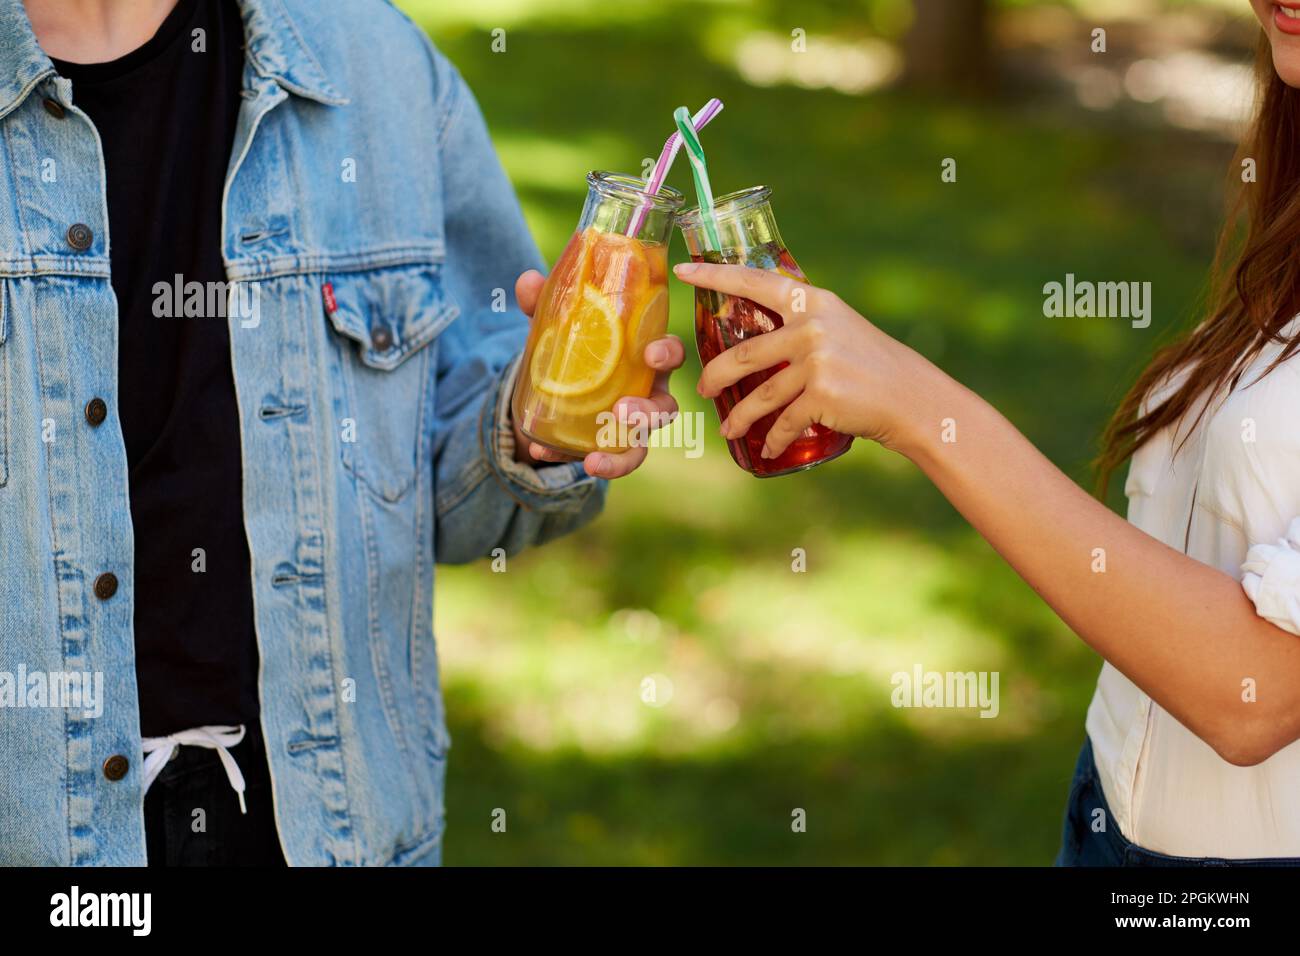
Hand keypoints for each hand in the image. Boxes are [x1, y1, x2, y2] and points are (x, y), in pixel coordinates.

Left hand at [511, 269, 684, 477]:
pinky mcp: (602, 447)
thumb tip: (528, 281)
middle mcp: (645, 394)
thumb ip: (545, 304)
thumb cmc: (574, 346)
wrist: (551, 381)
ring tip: (592, 461)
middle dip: (649, 414)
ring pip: (639, 448)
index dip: (668, 354)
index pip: (672, 354)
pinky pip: (595, 460)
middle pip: (665, 409)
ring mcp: (627, 426)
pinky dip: (566, 458)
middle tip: (622, 410)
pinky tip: (540, 452)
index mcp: (644, 358)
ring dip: (621, 458)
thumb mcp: (556, 323)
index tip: (651, 354)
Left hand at [674, 261, 941, 459]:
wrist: (911, 397)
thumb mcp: (839, 326)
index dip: (715, 275)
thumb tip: (760, 330)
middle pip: (744, 353)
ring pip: (760, 395)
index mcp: (813, 301)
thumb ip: (802, 323)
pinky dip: (774, 440)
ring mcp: (817, 361)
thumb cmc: (872, 363)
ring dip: (739, 417)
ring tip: (728, 430)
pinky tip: (767, 450)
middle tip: (703, 390)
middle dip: (716, 376)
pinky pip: (784, 422)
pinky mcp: (822, 395)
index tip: (682, 270)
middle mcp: (812, 326)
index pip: (755, 281)